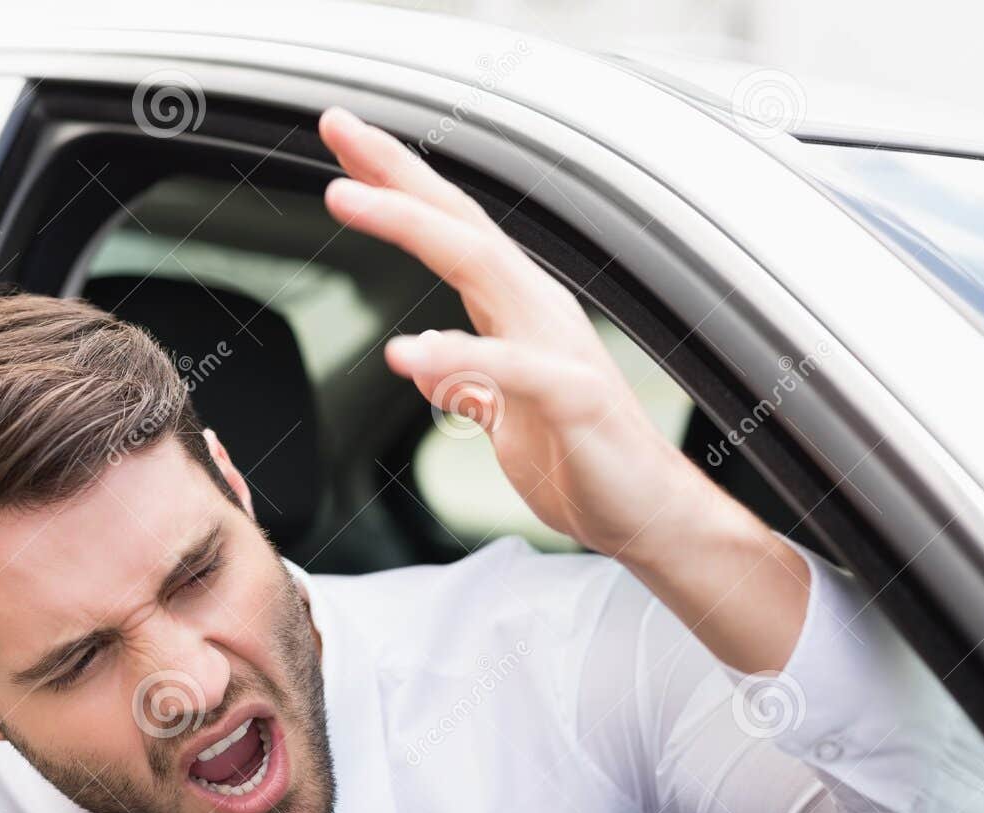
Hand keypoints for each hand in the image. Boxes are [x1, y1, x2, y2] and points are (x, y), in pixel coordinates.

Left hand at [317, 106, 809, 672]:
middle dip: (397, 171)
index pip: (450, 230)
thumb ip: (467, 378)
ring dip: (410, 225)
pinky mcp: (573, 397)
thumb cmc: (579, 459)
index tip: (344, 144)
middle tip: (338, 126)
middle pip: (460, 223)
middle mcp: (538, 310)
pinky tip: (404, 354)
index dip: (398, 182)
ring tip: (346, 199)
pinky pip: (509, 368)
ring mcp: (559, 346)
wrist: (645, 514)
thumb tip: (424, 359)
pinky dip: (458, 357)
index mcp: (517, 308)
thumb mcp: (503, 413)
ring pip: (481, 265)